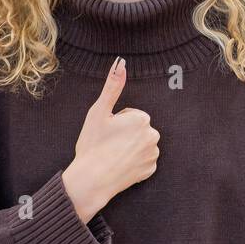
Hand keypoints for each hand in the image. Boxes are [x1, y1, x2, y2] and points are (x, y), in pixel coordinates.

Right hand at [61, 57, 160, 223]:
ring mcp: (153, 154)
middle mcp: (153, 135)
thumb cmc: (93, 144)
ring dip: (129, 147)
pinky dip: (133, 162)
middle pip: (137, 129)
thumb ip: (112, 86)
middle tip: (108, 144)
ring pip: (140, 144)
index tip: (106, 132)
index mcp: (142, 119)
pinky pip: (143, 161)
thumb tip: (121, 63)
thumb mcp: (99, 111)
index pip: (130, 115)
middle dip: (124, 134)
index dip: (115, 122)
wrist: (91, 180)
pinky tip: (120, 166)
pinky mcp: (150, 170)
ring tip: (113, 155)